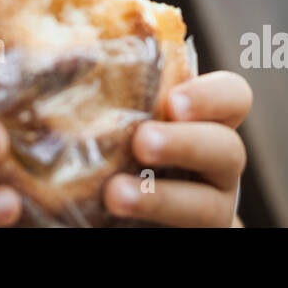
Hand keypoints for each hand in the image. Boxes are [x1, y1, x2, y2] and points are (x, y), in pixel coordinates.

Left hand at [102, 70, 251, 226]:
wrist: (117, 212)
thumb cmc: (116, 146)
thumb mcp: (119, 113)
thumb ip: (104, 88)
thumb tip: (54, 52)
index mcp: (204, 120)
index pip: (232, 97)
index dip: (211, 97)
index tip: (172, 101)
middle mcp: (217, 164)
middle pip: (226, 149)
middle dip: (184, 143)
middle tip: (141, 141)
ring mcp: (209, 207)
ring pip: (206, 206)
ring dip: (161, 198)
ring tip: (115, 194)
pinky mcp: (192, 236)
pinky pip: (186, 233)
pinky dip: (151, 224)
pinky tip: (111, 219)